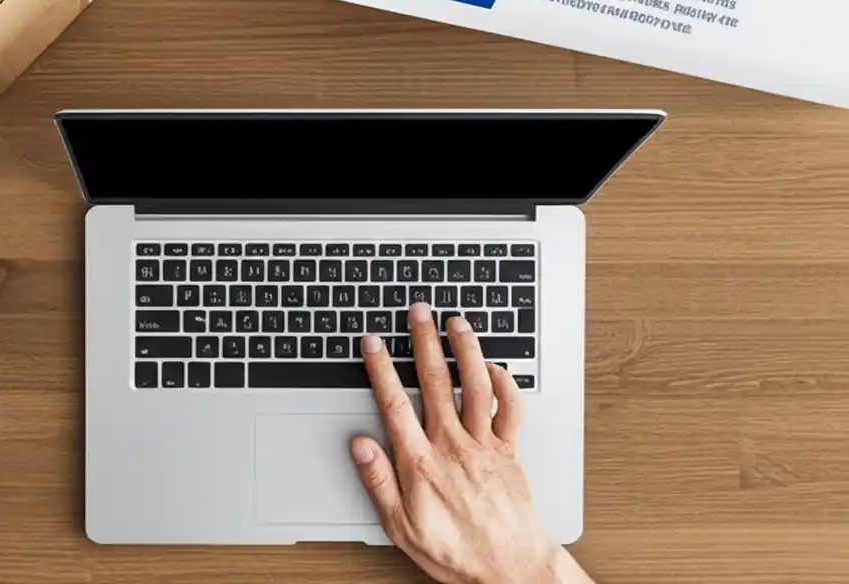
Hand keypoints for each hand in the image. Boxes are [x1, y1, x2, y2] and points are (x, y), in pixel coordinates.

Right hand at [351, 304, 590, 583]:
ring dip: (465, 349)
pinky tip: (494, 366)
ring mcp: (483, 445)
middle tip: (417, 312)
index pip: (393, 403)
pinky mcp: (508, 451)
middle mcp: (452, 446)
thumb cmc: (455, 552)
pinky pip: (510, 409)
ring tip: (456, 322)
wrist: (509, 568)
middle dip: (423, 341)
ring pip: (474, 385)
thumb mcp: (400, 527)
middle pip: (434, 382)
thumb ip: (378, 482)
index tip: (372, 343)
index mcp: (420, 462)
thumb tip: (360, 444)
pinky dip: (505, 383)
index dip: (380, 368)